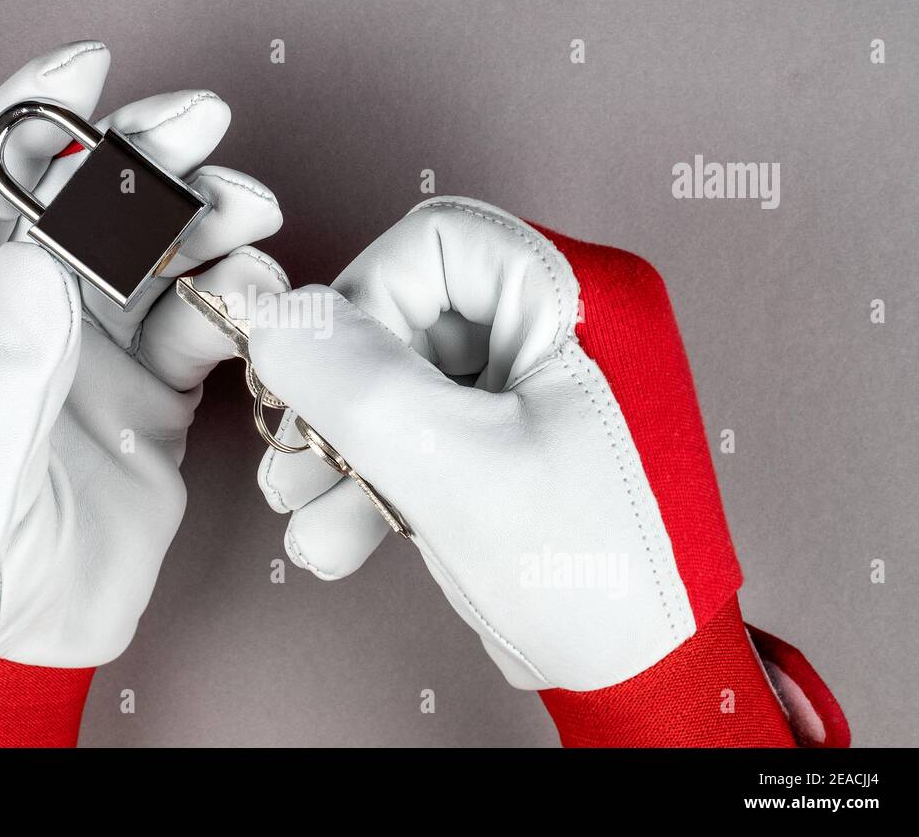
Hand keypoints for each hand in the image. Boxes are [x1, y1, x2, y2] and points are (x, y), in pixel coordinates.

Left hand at [0, 42, 285, 666]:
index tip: (85, 67)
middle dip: (136, 157)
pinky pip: (193, 328)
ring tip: (252, 212)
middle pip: (74, 209)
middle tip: (201, 122)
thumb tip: (31, 258)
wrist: (12, 650)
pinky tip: (256, 294)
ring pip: (146, 258)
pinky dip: (229, 304)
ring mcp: (82, 352)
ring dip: (199, 224)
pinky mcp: (143, 392)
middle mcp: (11, 319)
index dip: (25, 123)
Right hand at [250, 198, 740, 691]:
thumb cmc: (595, 579)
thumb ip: (353, 384)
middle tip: (296, 462)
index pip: (434, 245)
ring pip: (405, 379)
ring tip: (309, 519)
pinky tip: (342, 535)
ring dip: (346, 450)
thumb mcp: (455, 471)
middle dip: (338, 401)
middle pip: (409, 316)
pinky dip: (378, 477)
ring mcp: (537, 383)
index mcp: (582, 298)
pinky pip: (425, 429)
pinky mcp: (514, 436)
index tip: (322, 386)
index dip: (358, 305)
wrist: (645, 674)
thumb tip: (273, 317)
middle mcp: (564, 323)